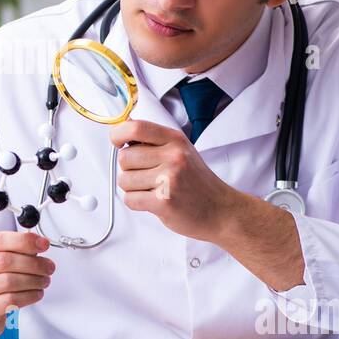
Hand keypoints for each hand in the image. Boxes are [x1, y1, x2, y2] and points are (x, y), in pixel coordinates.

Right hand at [0, 231, 55, 338]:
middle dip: (33, 263)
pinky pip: (10, 300)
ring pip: (9, 281)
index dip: (24, 241)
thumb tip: (38, 244)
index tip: (43, 244)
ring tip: (43, 281)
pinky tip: (36, 293)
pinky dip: (29, 295)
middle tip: (48, 266)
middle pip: (4, 261)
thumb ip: (13, 250)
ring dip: (34, 280)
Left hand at [108, 118, 234, 243]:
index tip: (117, 142)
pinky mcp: (163, 202)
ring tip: (152, 189)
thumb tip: (122, 134)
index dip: (118, 134)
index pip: (135, 127)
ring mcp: (168, 179)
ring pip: (124, 180)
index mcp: (175, 140)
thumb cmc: (199, 183)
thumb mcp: (182, 151)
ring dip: (132, 187)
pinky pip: (130, 199)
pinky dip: (136, 202)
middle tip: (146, 175)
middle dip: (128, 169)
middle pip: (125, 157)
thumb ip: (155, 142)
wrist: (221, 210)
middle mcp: (173, 156)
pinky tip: (153, 201)